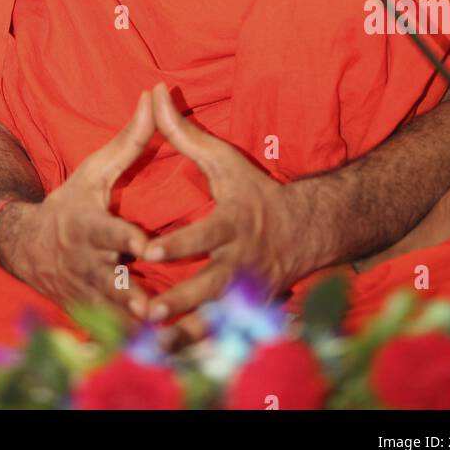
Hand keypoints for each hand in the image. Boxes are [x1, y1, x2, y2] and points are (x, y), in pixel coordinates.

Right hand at [0, 91, 156, 323]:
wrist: (27, 246)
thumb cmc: (71, 200)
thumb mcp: (96, 170)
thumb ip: (130, 139)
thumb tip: (153, 97)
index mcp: (89, 226)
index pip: (108, 232)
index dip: (125, 239)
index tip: (144, 244)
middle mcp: (86, 261)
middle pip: (110, 279)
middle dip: (130, 293)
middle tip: (154, 305)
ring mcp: (86, 291)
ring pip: (111, 312)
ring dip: (132, 323)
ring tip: (159, 333)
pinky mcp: (89, 313)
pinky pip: (111, 331)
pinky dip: (128, 340)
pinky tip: (155, 348)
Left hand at [141, 83, 316, 340]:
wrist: (302, 231)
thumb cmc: (253, 191)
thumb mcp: (223, 160)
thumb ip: (184, 133)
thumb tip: (156, 93)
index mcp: (232, 224)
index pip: (205, 236)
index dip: (179, 244)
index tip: (150, 249)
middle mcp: (239, 261)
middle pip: (208, 285)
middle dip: (179, 300)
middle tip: (147, 309)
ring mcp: (244, 291)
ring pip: (213, 317)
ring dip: (185, 331)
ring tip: (153, 340)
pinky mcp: (245, 311)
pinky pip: (221, 334)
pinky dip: (199, 346)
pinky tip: (170, 355)